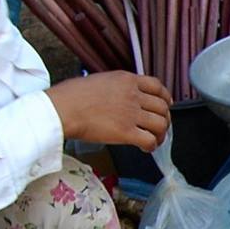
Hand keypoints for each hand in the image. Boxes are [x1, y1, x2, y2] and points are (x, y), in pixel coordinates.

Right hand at [46, 71, 170, 151]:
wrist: (62, 109)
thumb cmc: (72, 96)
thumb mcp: (100, 81)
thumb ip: (117, 88)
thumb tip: (122, 98)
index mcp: (127, 80)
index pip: (157, 87)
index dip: (166, 98)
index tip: (167, 105)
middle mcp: (133, 95)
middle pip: (162, 107)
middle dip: (165, 119)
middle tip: (159, 127)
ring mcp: (131, 113)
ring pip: (161, 124)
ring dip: (161, 134)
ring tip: (154, 140)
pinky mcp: (126, 132)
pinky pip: (150, 140)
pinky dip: (151, 146)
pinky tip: (145, 148)